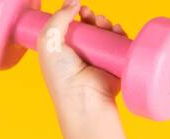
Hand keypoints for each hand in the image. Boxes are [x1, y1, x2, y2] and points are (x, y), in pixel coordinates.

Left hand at [38, 1, 127, 115]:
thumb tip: (73, 1)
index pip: (71, 27)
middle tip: (91, 17)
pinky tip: (116, 31)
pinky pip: (120, 43)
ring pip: (106, 32)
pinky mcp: (115, 63)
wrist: (84, 98)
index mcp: (63, 51)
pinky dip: (120, 33)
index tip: (78, 8)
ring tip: (103, 25)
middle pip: (90, 27)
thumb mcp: (48, 42)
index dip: (74, 14)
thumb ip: (57, 18)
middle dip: (92, 17)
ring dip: (106, 23)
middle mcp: (81, 55)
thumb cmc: (62, 75)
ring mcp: (99, 60)